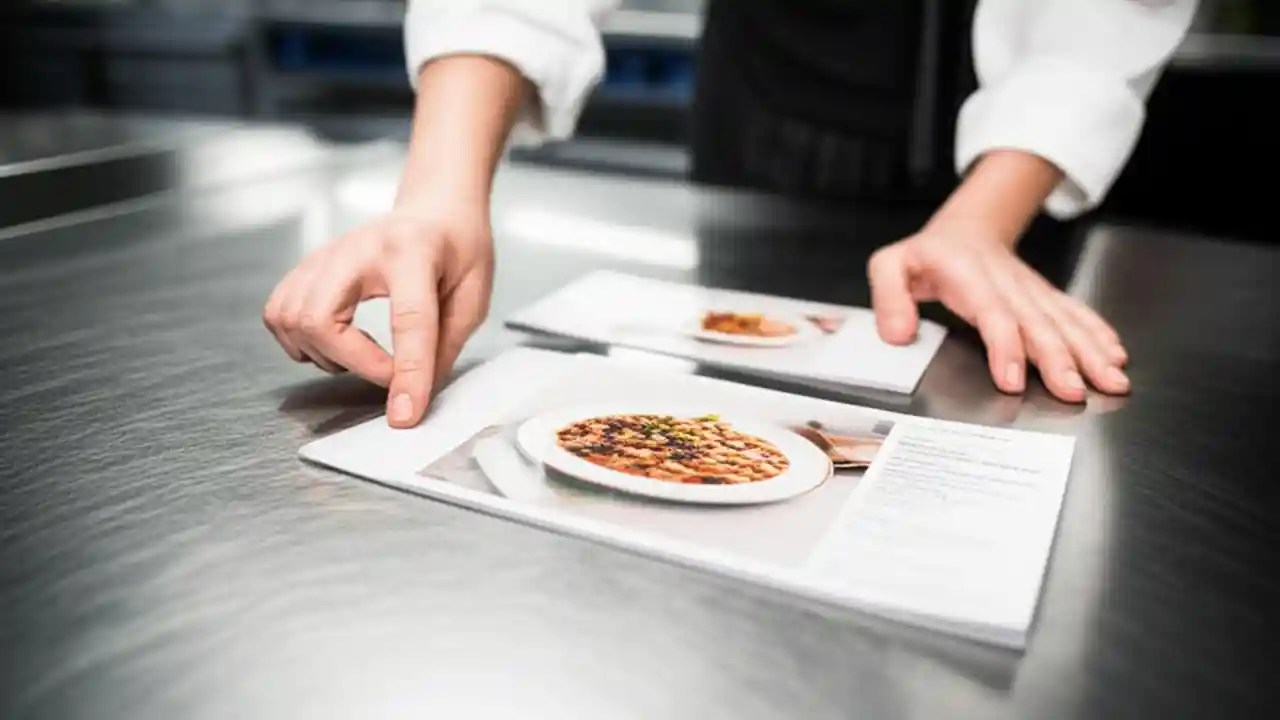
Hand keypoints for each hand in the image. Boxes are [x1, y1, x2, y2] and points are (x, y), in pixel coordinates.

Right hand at [263, 205, 492, 426]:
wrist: (435, 207)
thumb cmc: (458, 246)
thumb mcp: (474, 295)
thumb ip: (445, 346)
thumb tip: (414, 394)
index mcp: (413, 251)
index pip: (408, 320)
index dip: (407, 373)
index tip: (404, 414)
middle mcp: (359, 248)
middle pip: (321, 318)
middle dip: (349, 363)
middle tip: (386, 372)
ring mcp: (326, 255)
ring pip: (290, 318)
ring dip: (323, 354)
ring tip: (360, 353)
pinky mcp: (308, 266)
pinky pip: (279, 313)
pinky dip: (300, 341)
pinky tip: (335, 341)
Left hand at [867, 222, 1128, 402]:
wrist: (967, 227)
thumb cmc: (927, 254)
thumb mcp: (890, 264)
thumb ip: (888, 296)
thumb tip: (898, 333)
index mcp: (970, 278)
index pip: (993, 314)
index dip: (1005, 347)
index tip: (1013, 379)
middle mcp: (1008, 285)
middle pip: (1037, 325)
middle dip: (1059, 360)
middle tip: (1073, 391)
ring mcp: (1031, 291)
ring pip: (1063, 322)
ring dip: (1090, 351)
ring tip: (1110, 379)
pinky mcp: (1044, 298)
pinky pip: (1075, 314)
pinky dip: (1098, 334)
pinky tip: (1116, 355)